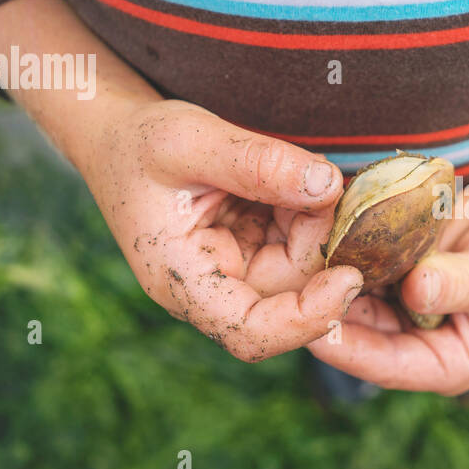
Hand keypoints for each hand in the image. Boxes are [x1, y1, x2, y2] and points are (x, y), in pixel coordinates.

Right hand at [82, 98, 363, 360]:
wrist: (117, 135)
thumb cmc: (138, 142)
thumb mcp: (188, 140)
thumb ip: (256, 163)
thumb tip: (327, 185)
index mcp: (182, 283)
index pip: (252, 334)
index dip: (307, 319)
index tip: (351, 278)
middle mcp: (213, 289)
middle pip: (292, 293)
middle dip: (318, 238)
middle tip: (325, 181)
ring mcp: (236, 271)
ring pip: (304, 265)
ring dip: (316, 220)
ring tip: (299, 170)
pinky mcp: (254, 249)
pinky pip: (298, 241)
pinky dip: (308, 210)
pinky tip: (296, 177)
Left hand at [308, 176, 468, 394]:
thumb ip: (461, 284)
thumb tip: (417, 290)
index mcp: (444, 364)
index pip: (387, 365)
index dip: (349, 350)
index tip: (316, 329)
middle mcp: (410, 343)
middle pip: (358, 334)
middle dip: (326, 310)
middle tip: (291, 288)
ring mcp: (392, 308)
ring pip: (347, 299)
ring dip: (323, 279)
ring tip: (293, 259)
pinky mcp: (381, 275)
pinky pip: (351, 266)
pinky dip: (335, 251)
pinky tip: (312, 233)